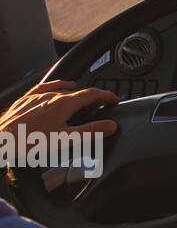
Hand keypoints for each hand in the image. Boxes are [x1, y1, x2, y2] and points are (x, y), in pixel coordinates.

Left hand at [0, 79, 118, 138]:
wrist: (0, 140)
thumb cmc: (28, 142)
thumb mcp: (64, 139)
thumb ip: (90, 131)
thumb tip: (110, 126)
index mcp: (64, 104)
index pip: (92, 94)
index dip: (106, 96)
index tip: (114, 99)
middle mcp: (52, 96)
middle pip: (79, 92)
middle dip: (93, 97)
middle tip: (102, 104)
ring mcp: (38, 96)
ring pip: (63, 89)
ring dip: (77, 93)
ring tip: (84, 99)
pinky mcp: (26, 99)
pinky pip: (45, 87)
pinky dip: (57, 85)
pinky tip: (60, 86)